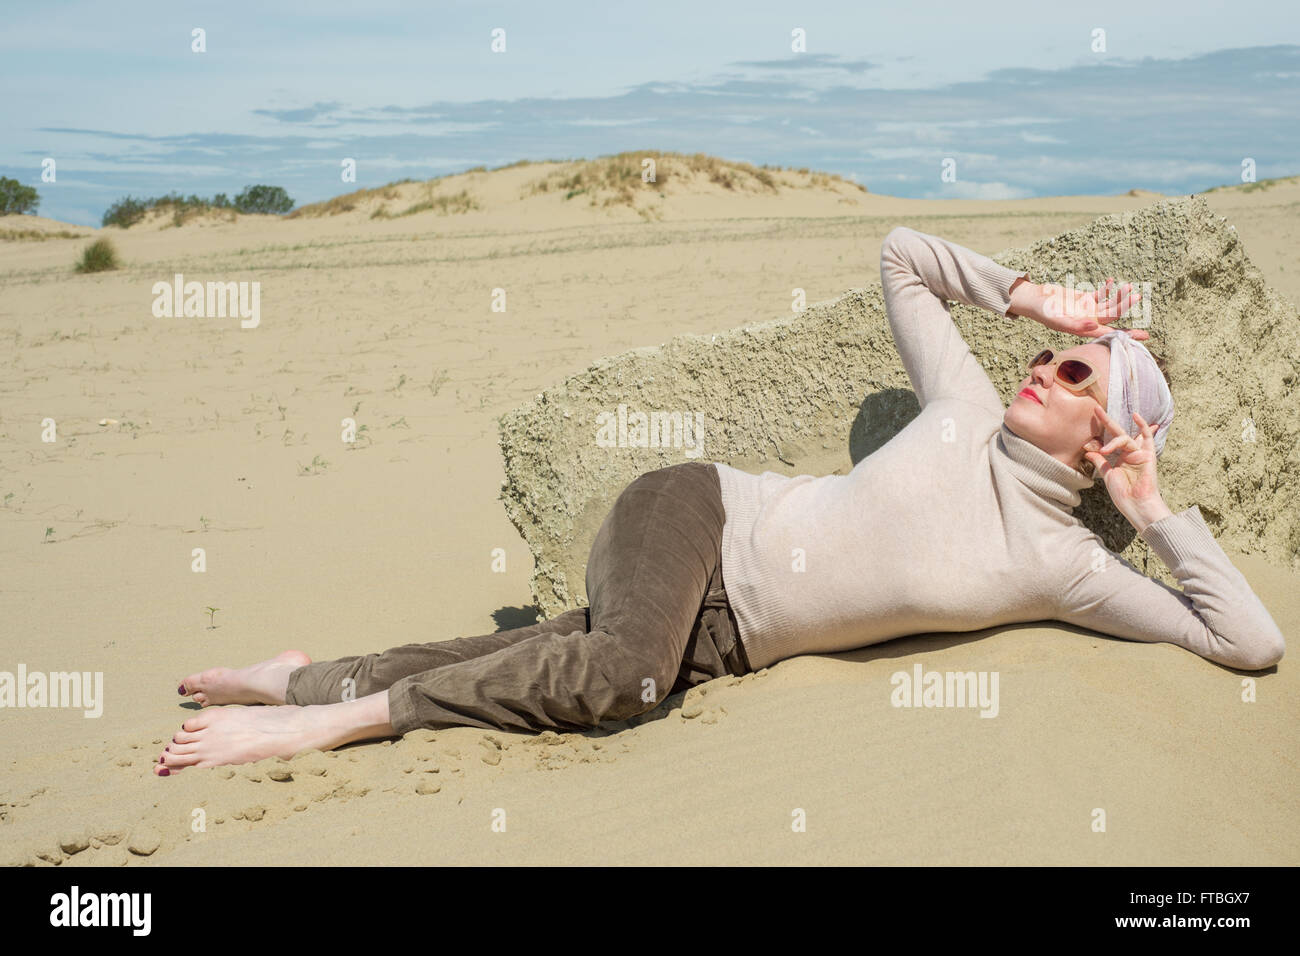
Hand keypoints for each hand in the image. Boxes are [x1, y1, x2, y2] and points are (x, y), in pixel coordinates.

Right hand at [1009, 276, 1147, 339]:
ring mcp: (1088, 309)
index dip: (1126, 335)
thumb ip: (1075, 324)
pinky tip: (1111, 281)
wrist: (1034, 299)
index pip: (1109, 333)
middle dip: (1126, 306)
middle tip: (1137, 296)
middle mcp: (1088, 320)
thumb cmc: (1042, 312)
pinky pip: (1101, 294)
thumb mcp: (1057, 319)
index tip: (1144, 336)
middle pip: (1113, 315)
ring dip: (1120, 295)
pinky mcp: (1085, 299)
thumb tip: (1096, 326)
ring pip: (1110, 303)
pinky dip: (1108, 288)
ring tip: (1128, 286)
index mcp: (1084, 329)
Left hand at [1084, 406, 1171, 530]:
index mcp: (1119, 458)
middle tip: (1095, 408)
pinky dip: (1143, 426)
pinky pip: (1146, 438)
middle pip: (1117, 433)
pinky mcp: (1147, 455)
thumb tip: (1089, 449)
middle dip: (1106, 421)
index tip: (1090, 425)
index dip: (1099, 435)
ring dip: (1114, 442)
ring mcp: (1138, 453)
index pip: (1108, 442)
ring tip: (1106, 450)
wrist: (1135, 504)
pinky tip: (1136, 416)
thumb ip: (1100, 460)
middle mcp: (1129, 453)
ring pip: (1124, 438)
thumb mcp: (1107, 474)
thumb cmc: (1123, 493)